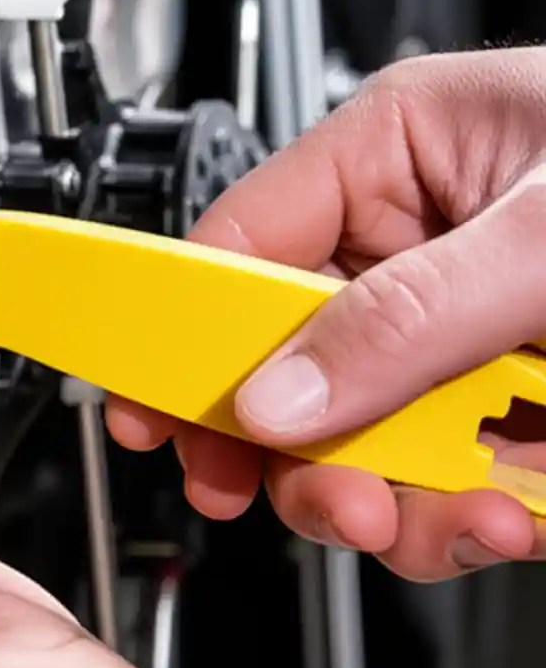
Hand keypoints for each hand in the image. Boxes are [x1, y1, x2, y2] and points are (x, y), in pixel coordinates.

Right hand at [107, 47, 545, 580]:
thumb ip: (410, 316)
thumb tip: (288, 390)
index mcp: (395, 153)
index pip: (234, 245)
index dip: (181, 334)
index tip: (156, 414)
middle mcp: (408, 241)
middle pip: (286, 362)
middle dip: (310, 451)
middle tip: (336, 500)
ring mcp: (451, 325)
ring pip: (357, 433)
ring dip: (401, 496)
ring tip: (467, 514)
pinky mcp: (500, 394)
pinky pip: (436, 467)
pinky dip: (468, 511)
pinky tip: (513, 507)